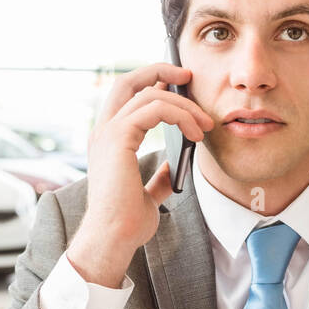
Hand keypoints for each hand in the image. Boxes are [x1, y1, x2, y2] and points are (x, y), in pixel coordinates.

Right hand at [67, 63, 213, 286]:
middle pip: (127, 80)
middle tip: (188, 75)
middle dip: (159, 70)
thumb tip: (175, 166)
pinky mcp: (119, 138)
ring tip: (204, 124)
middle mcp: (103, 132)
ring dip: (184, 105)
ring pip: (149, 94)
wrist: (114, 237)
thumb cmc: (126, 223)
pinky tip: (195, 134)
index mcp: (108, 141)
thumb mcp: (148, 195)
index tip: (179, 87)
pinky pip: (155, 108)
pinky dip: (180, 115)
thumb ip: (158, 177)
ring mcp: (108, 132)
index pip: (126, 97)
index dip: (151, 84)